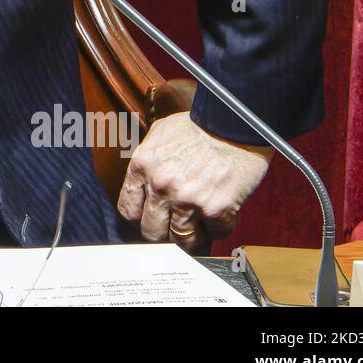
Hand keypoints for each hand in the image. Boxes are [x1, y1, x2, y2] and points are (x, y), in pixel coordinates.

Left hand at [117, 111, 272, 251]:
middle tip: (173, 227)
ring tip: (197, 226)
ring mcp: (188, 200)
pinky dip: (218, 229)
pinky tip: (219, 216)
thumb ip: (147, 159)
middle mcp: (161, 186)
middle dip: (162, 233)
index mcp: (142, 166)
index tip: (149, 218)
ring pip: (181, 240)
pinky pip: (214, 234)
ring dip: (191, 237)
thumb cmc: (199, 124)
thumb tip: (141, 180)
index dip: (139, 218)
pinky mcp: (216, 209)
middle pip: (151, 232)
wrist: (234, 122)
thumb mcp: (159, 133)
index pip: (128, 210)